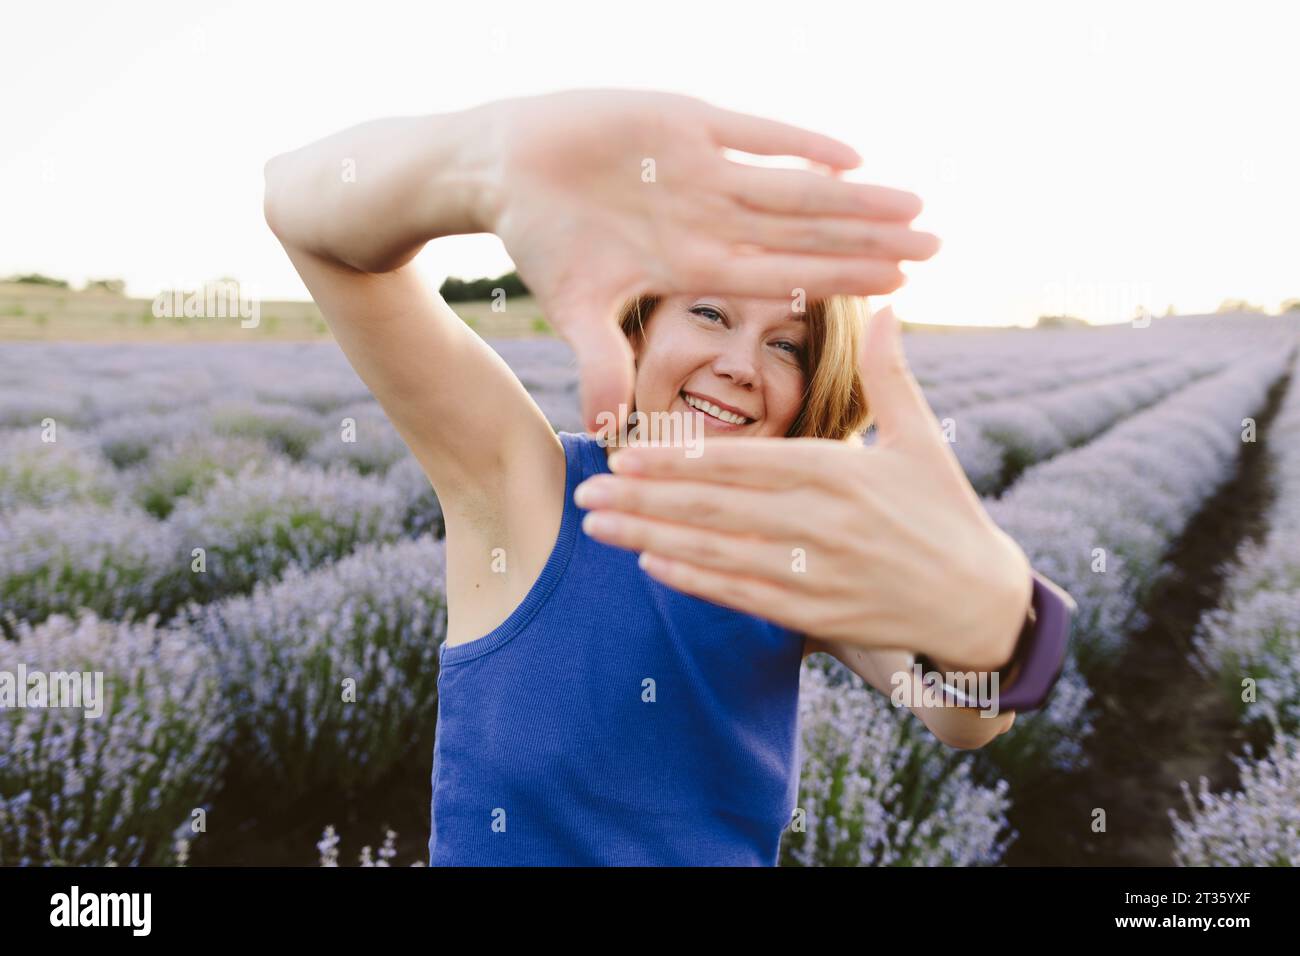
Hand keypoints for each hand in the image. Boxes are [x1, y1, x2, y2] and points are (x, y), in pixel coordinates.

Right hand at [480, 89, 941, 430]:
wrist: (502, 168)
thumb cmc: (541, 238)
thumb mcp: (575, 307)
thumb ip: (603, 361)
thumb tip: (608, 431)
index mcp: (693, 263)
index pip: (781, 275)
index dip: (839, 279)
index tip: (900, 287)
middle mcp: (709, 217)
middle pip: (803, 231)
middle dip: (867, 238)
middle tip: (937, 243)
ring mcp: (701, 169)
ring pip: (791, 186)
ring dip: (850, 197)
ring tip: (912, 203)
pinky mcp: (682, 123)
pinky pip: (751, 134)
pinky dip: (795, 143)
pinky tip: (849, 157)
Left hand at [572, 304, 1032, 671]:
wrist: (978, 603)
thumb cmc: (945, 511)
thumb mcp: (923, 439)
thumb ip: (892, 375)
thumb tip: (887, 307)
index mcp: (843, 473)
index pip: (747, 464)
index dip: (682, 463)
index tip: (626, 456)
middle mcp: (825, 524)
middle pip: (717, 510)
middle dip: (646, 501)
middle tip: (588, 491)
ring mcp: (819, 574)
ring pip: (719, 554)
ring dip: (652, 539)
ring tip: (598, 527)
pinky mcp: (817, 614)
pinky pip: (744, 595)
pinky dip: (695, 581)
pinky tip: (650, 564)